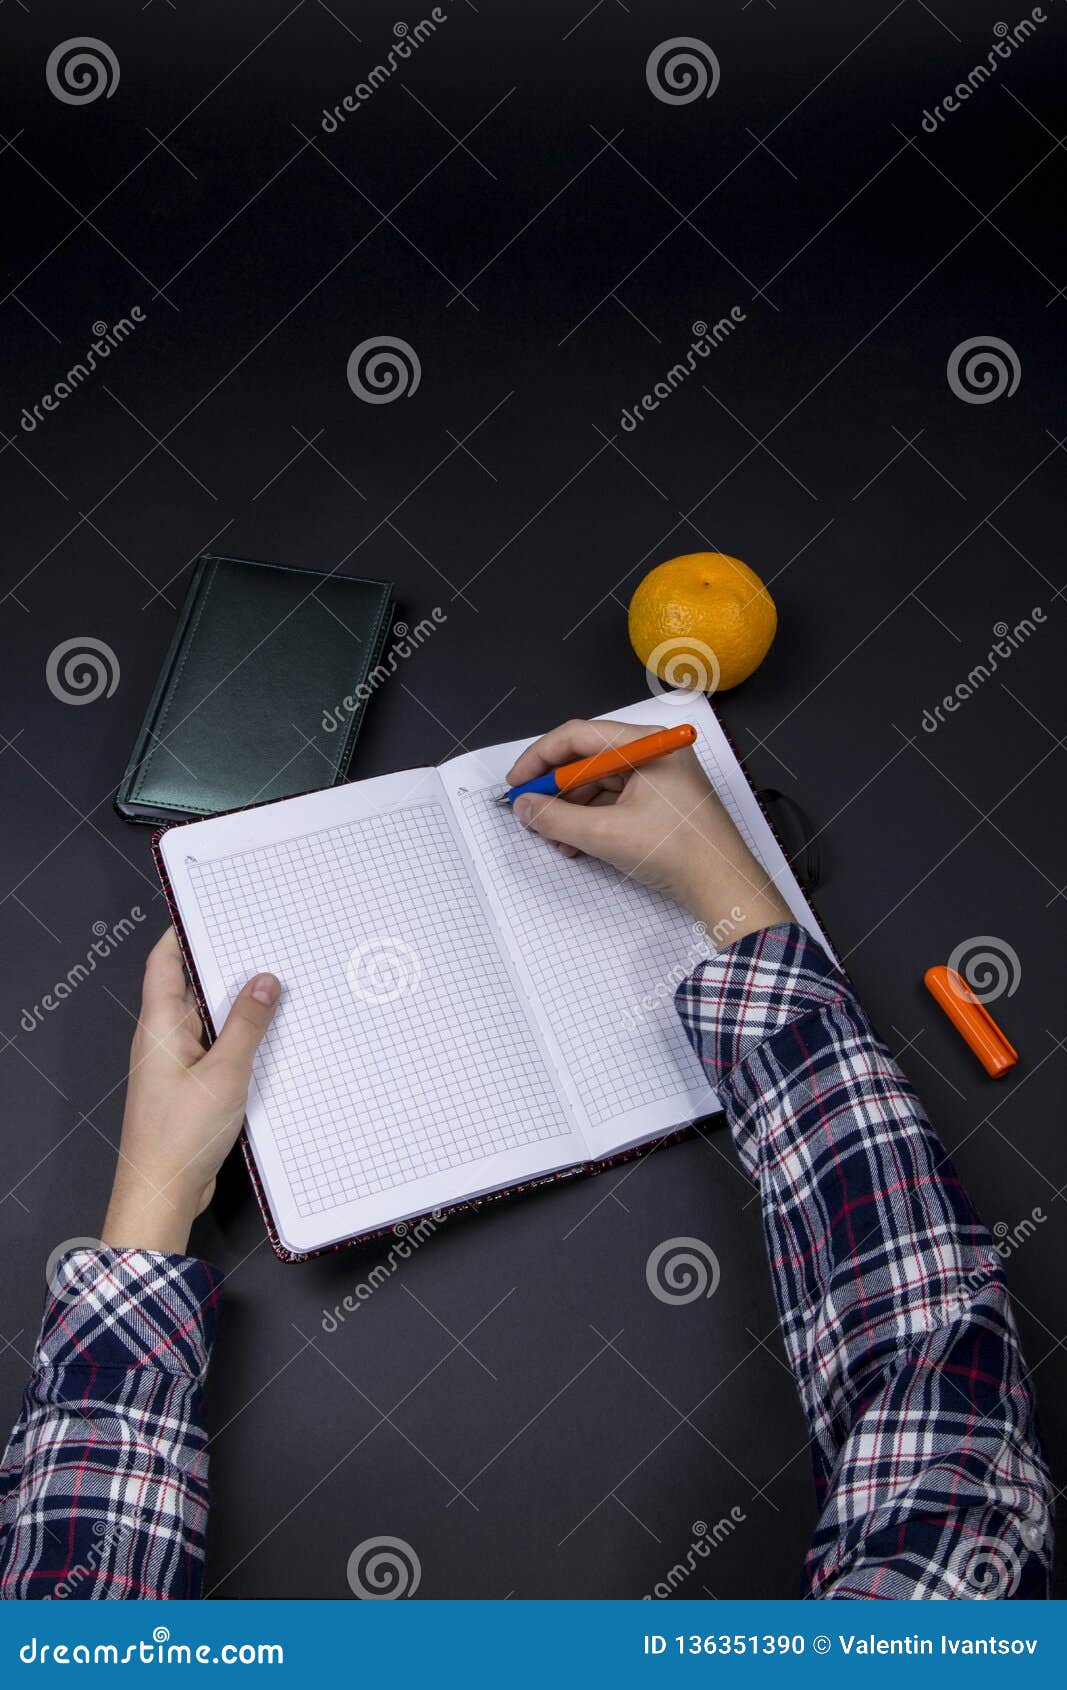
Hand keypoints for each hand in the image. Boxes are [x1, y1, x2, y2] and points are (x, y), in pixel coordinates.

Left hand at [102, 929, 280, 1254]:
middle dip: (224, 965)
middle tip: (263, 942)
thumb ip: (247, 1024)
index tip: (214, 908)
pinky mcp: (189, 1087)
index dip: (185, 931)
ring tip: (275, 985)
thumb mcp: (225, 1073)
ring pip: (207, 1019)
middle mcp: (163, 1038)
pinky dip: (238, 1039)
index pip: (165, 961)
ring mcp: (175, 1063)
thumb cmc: (179, 1137)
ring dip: (236, 1006)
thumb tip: (264, 980)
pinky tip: (267, 1038)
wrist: (161, 1193)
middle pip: (190, 986)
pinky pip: (215, 1049)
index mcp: (159, 1024)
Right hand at [506, 718, 791, 944]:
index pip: (579, 736)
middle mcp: (653, 754)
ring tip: (553, 839)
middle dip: (555, 791)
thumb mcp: (606, 834)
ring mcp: (658, 779)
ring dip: (570, 812)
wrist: (723, 888)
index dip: (540, 758)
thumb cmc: (678, 852)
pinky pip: (613, 803)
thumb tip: (524, 808)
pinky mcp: (660, 804)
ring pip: (598, 785)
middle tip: (529, 814)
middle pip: (587, 760)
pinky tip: (574, 845)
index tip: (516, 783)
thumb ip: (557, 818)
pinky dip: (590, 822)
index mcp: (647, 744)